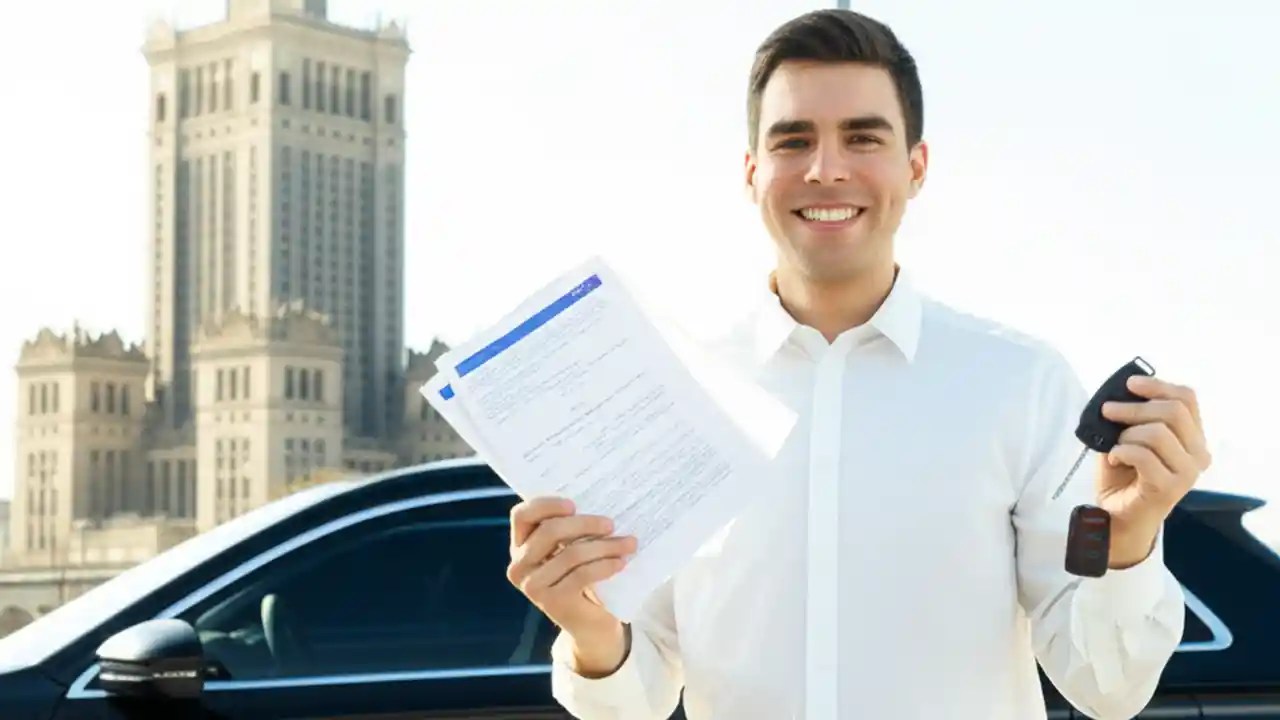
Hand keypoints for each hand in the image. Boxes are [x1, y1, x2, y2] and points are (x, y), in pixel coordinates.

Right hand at [506, 497, 636, 673]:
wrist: (590, 626)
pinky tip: (621, 563)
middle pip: (550, 531)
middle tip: (611, 524)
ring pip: (571, 553)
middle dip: (585, 523)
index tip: (573, 504)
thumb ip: (571, 530)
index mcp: (520, 547)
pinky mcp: (552, 602)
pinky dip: (605, 565)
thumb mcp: (571, 551)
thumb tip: (598, 500)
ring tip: (628, 543)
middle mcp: (519, 566)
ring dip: (605, 546)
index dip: (545, 505)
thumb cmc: (582, 579)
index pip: (522, 515)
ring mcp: (533, 586)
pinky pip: (582, 574)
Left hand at [1096, 375, 1211, 567]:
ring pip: (1158, 432)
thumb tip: (1121, 392)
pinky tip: (1116, 458)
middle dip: (1134, 407)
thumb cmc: (1124, 475)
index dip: (1158, 386)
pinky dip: (1122, 451)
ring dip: (1127, 433)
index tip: (1130, 383)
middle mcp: (1197, 455)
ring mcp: (1186, 473)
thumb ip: (1133, 417)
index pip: (1187, 400)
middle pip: (1173, 412)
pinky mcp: (1168, 488)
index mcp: (1193, 439)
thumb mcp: (1129, 437)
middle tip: (1108, 410)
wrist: (1117, 516)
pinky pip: (1143, 455)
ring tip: (1115, 445)